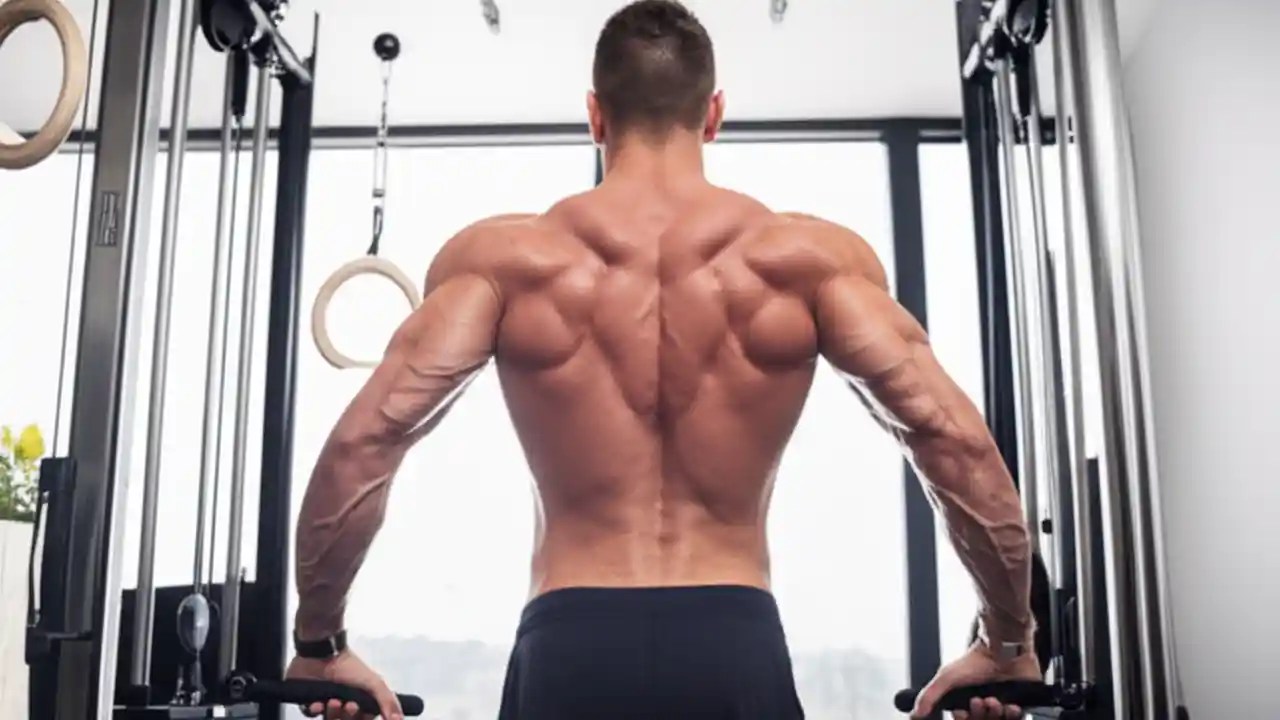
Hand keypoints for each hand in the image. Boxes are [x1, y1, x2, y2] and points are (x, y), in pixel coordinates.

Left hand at [285, 649, 404, 719]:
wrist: (322, 653)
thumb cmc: (349, 666)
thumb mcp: (374, 683)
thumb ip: (388, 702)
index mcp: (360, 700)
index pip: (363, 718)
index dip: (362, 718)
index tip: (360, 709)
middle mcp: (344, 703)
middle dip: (347, 716)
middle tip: (347, 704)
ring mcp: (326, 702)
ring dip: (332, 714)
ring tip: (332, 701)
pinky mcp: (309, 701)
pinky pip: (311, 714)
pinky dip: (314, 711)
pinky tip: (317, 703)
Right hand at [912, 642, 1041, 719]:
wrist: (1003, 649)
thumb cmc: (976, 660)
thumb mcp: (947, 677)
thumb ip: (930, 695)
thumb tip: (915, 713)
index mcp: (967, 701)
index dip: (963, 719)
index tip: (961, 712)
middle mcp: (985, 705)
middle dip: (978, 715)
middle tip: (978, 701)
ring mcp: (1003, 704)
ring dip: (994, 714)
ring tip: (993, 700)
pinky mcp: (1020, 704)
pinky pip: (1017, 719)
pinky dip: (1012, 715)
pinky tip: (1009, 705)